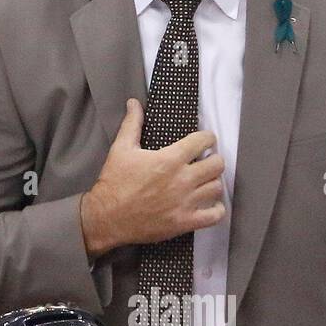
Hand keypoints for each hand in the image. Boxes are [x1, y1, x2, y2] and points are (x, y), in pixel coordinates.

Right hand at [80, 99, 225, 256]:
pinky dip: (216, 210)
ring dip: (213, 183)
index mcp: (170, 159)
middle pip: (217, 164)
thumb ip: (132, 124)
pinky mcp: (185, 222)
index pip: (204, 141)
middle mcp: (182, 179)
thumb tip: (134, 103)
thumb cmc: (114, 182)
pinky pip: (215, 215)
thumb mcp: (121, 148)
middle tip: (206, 162)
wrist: (107, 217)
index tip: (205, 141)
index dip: (208, 138)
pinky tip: (210, 205)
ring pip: (217, 187)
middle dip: (214, 160)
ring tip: (205, 182)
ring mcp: (185, 202)